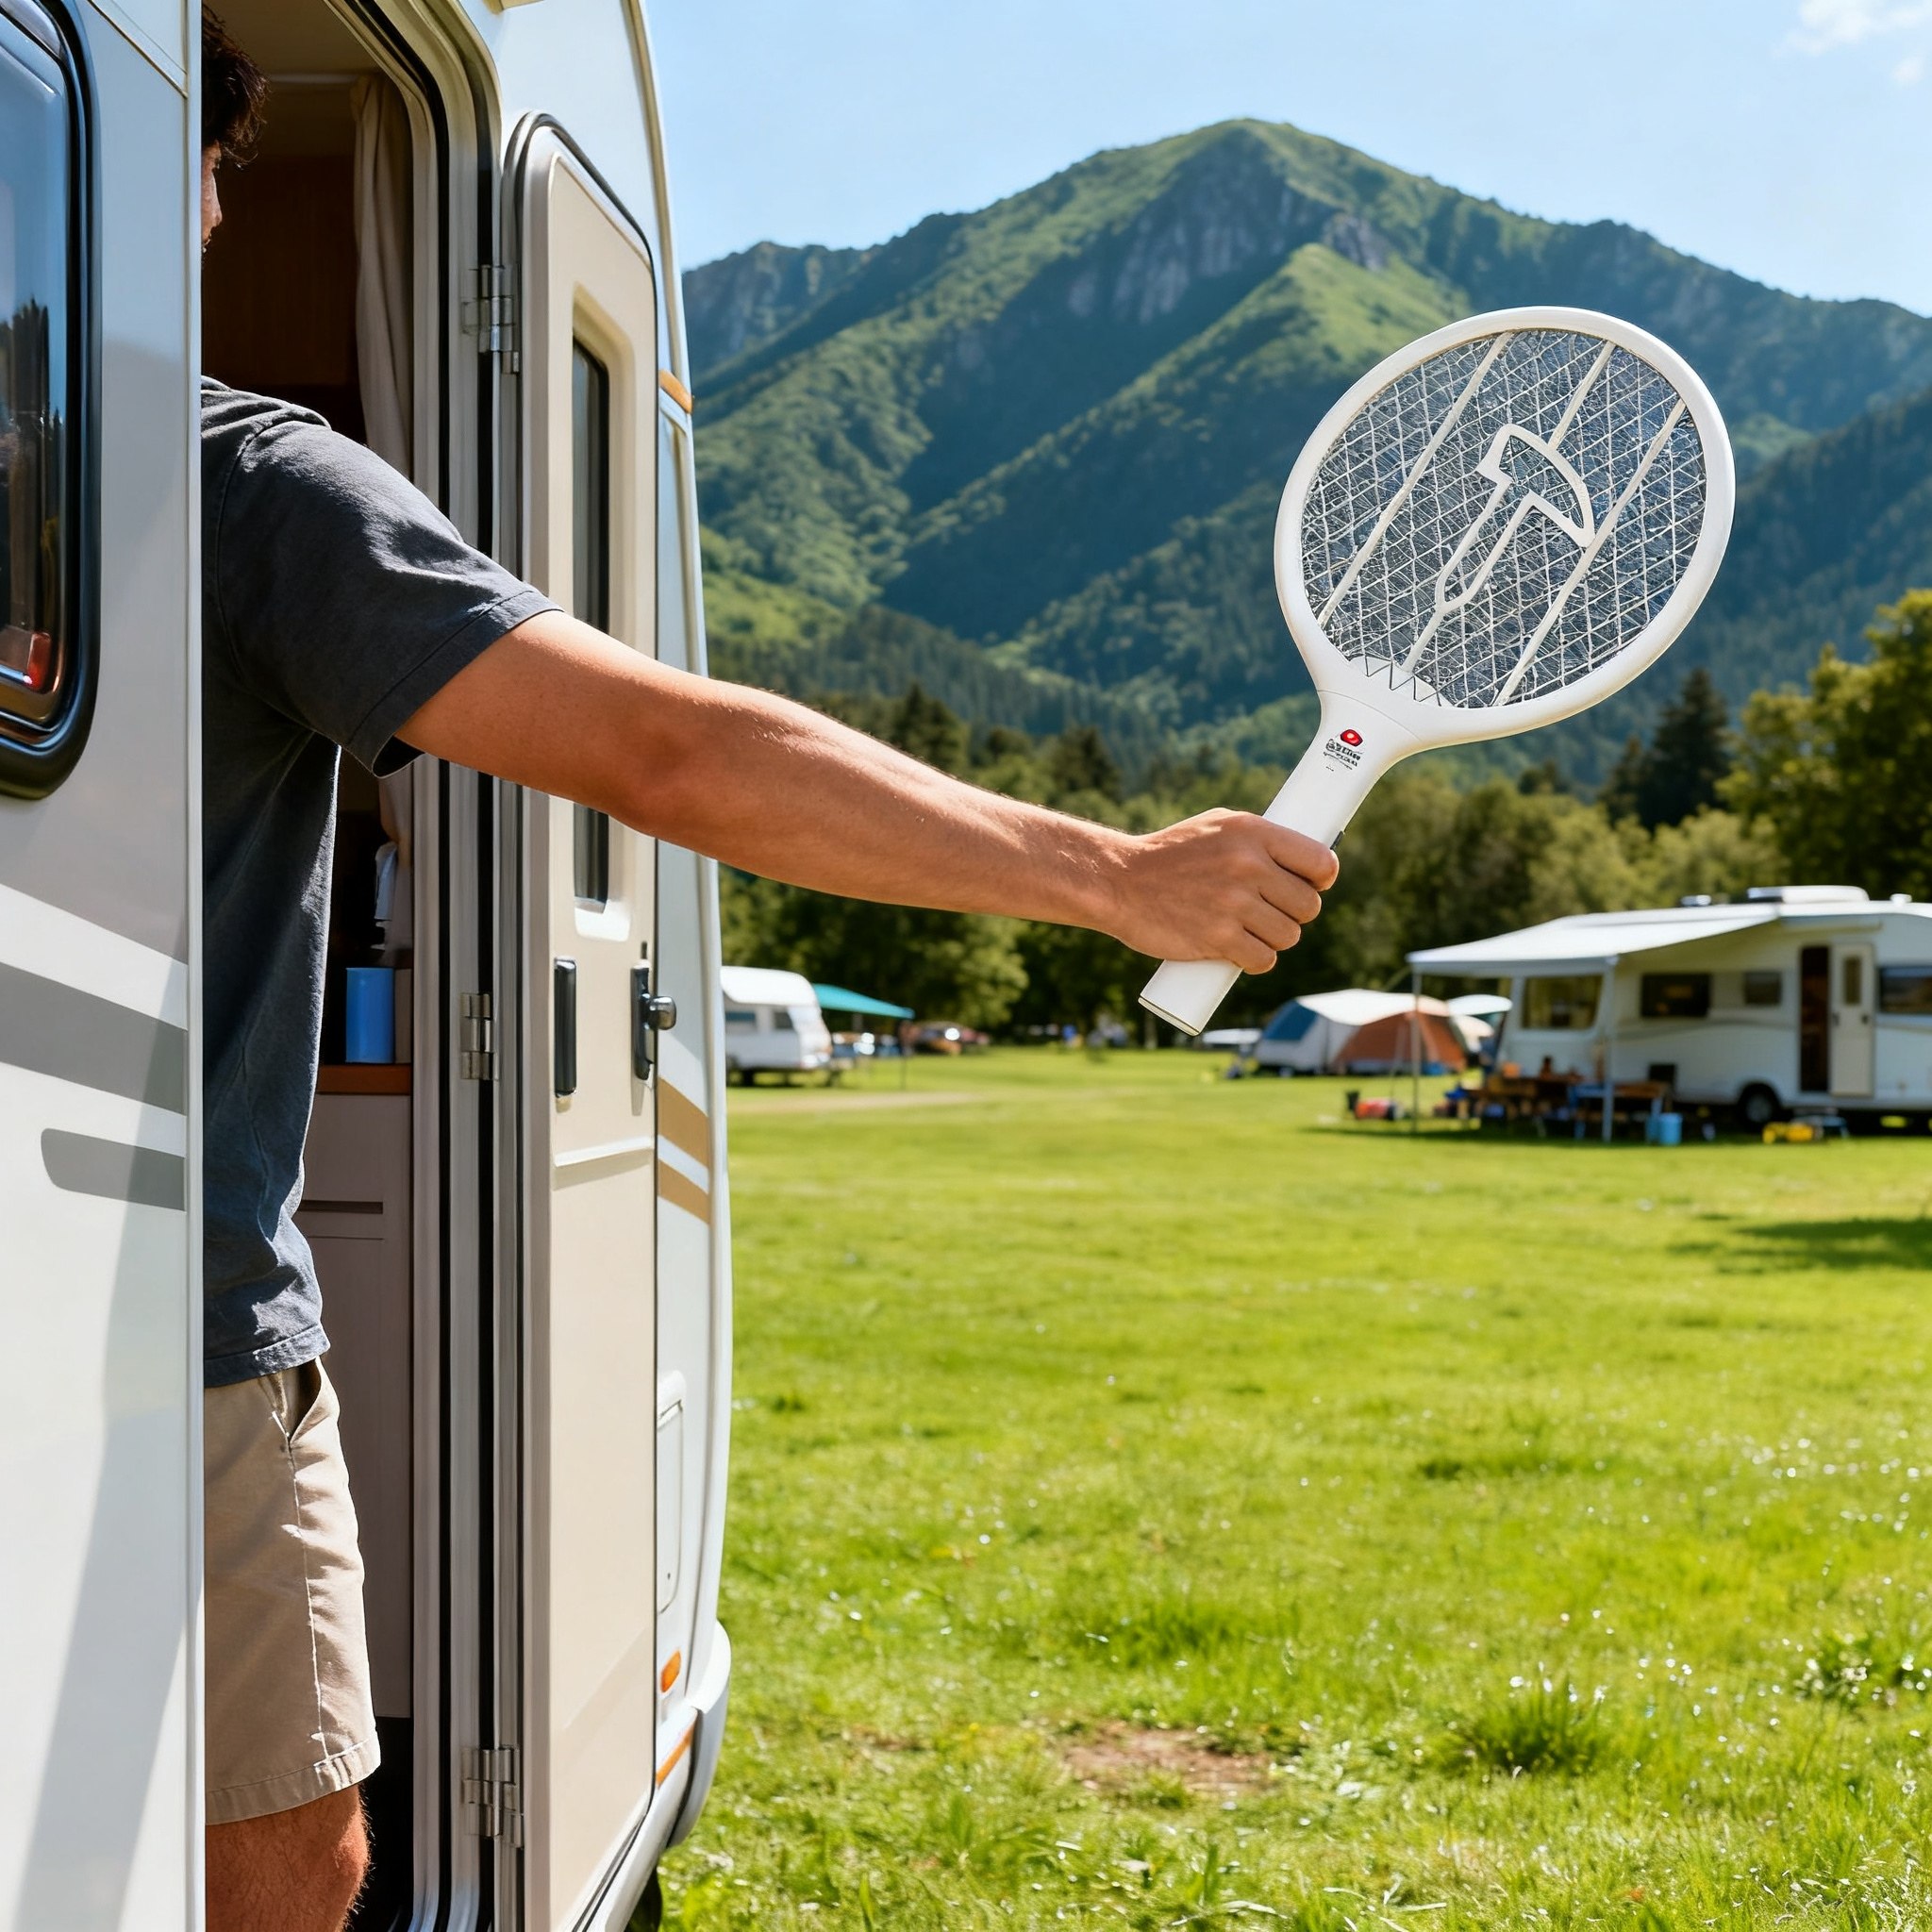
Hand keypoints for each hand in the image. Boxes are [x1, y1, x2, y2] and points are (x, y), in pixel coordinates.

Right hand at [1103, 810, 1338, 972]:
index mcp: (1253, 833)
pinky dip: (1256, 960)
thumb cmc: (1170, 854)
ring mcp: (1234, 903)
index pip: (1321, 862)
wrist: (1119, 881)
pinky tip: (1242, 951)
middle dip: (1294, 913)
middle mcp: (1248, 866)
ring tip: (1251, 931)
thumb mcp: (1216, 827)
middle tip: (1270, 911)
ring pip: (1288, 936)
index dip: (1322, 879)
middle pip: (1308, 906)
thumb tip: (1302, 861)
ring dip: (1275, 939)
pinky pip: (1263, 959)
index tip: (1312, 885)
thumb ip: (1258, 839)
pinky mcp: (1218, 937)